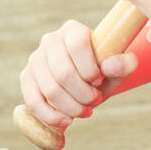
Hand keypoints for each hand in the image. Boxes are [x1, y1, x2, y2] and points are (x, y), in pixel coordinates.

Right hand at [19, 20, 138, 129]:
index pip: (77, 45)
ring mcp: (35, 58)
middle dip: (83, 94)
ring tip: (86, 110)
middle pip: (63, 72)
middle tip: (95, 100)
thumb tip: (111, 66)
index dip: (90, 69)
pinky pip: (33, 101)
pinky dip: (51, 115)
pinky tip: (67, 119)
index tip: (99, 81)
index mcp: (73, 30)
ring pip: (50, 89)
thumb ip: (124, 64)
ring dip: (71, 107)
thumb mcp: (120, 67)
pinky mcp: (26, 77)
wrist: (88, 81)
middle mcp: (50, 40)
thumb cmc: (104, 71)